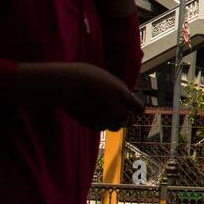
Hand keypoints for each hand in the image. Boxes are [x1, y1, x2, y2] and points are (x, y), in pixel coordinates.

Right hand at [20, 62, 142, 130]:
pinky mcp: (90, 124)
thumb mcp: (108, 78)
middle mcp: (115, 108)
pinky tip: (94, 114)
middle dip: (126, 118)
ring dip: (114, 122)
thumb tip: (128, 97)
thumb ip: (120, 89)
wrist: (64, 83)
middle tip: (122, 113)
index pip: (139, 109)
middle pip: (129, 121)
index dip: (137, 110)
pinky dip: (100, 123)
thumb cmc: (85, 75)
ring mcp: (103, 118)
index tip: (133, 108)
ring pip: (115, 127)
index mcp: (122, 94)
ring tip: (107, 113)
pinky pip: (101, 128)